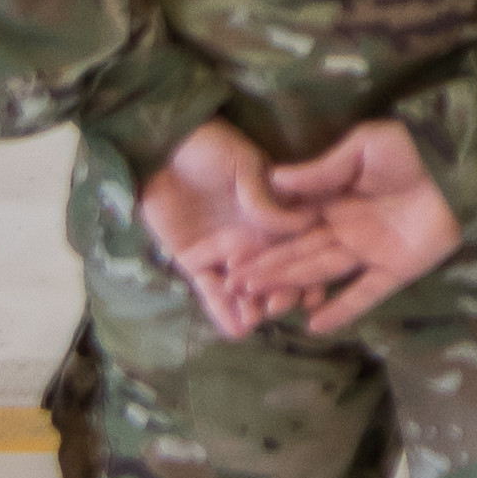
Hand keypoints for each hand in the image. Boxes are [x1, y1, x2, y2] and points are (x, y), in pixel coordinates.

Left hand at [137, 120, 305, 341]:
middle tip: (279, 305)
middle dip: (281, 292)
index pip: (296, 244)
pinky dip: (223, 310)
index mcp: (271, 211)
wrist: (160, 153)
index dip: (308, 267)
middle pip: (273, 272)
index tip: (316, 288)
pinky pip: (211, 292)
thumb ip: (265, 198)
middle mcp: (252, 237)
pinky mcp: (195, 264)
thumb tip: (302, 224)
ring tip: (257, 320)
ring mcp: (223, 253)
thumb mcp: (243, 166)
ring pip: (244, 287)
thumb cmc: (209, 149)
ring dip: (253, 306)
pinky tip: (236, 328)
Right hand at [236, 117, 465, 331]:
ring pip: (322, 272)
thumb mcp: (365, 148)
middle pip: (301, 252)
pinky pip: (364, 294)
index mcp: (336, 199)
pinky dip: (341, 310)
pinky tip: (314, 326)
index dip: (265, 239)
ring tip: (258, 300)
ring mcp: (370, 252)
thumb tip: (274, 178)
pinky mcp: (395, 270)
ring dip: (291, 285)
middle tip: (233, 284)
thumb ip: (322, 168)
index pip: (293, 224)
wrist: (460, 166)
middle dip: (268, 268)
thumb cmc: (411, 149)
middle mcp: (347, 228)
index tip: (231, 253)